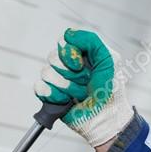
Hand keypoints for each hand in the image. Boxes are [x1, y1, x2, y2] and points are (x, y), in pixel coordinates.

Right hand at [33, 28, 133, 147]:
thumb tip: (67, 34)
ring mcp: (57, 80)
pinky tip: (66, 101)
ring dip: (67, 87)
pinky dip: (53, 95)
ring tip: (80, 94)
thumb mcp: (108, 59)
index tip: (82, 65)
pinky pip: (39, 88)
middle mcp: (66, 65)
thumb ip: (90, 40)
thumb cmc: (111, 89)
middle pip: (53, 57)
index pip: (63, 41)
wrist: (107, 117)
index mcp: (79, 53)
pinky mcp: (50, 96)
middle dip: (72, 73)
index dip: (70, 53)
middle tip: (86, 83)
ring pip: (47, 73)